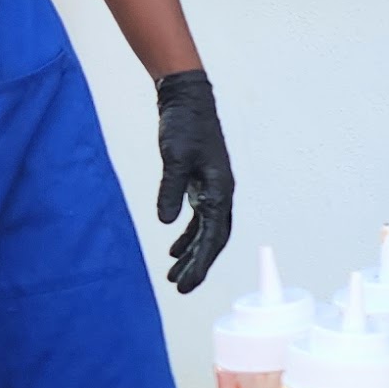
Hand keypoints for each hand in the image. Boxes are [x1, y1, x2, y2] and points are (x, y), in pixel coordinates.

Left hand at [153, 68, 233, 294]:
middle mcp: (222, 193)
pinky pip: (199, 218)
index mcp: (220, 190)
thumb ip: (171, 190)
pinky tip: (173, 248)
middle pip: (213, 240)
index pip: (213, 237)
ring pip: (206, 232)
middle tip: (179, 288)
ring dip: (191, 254)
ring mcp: (214, 189)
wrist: (188, 99)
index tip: (186, 285)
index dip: (200, 264)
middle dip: (198, 266)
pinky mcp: (202, 183)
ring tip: (173, 275)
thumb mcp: (175, 157)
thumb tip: (166, 223)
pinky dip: (188, 235)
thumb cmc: (184, 125)